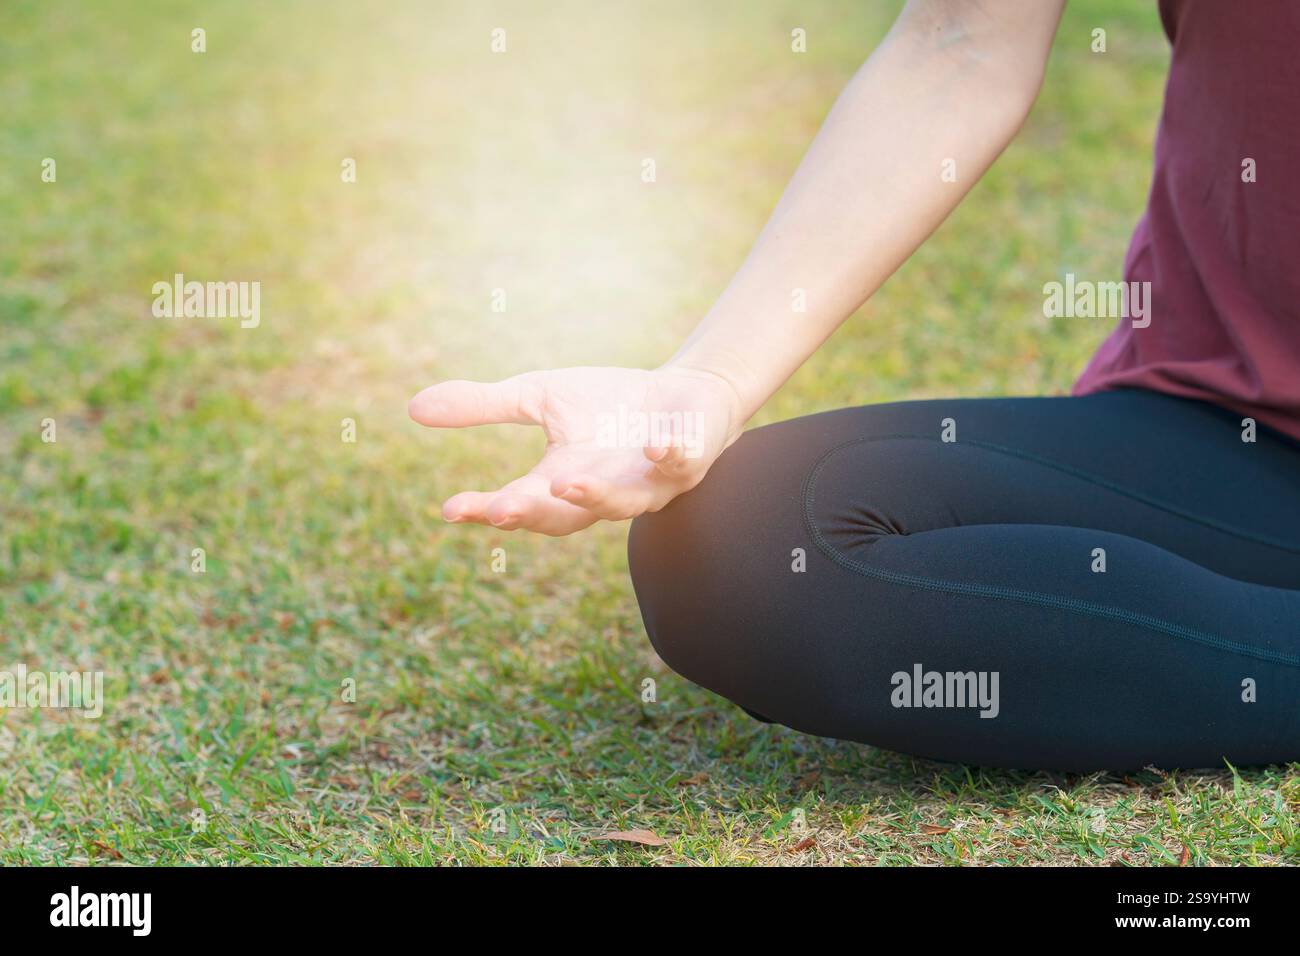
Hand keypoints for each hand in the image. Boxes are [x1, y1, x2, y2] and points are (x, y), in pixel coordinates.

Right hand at [408, 365, 745, 534]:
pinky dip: (668, 456)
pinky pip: (680, 464)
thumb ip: (484, 406)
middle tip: (501, 510)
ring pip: (623, 505)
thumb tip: (414, 409)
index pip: (519, 504)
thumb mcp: (539, 396)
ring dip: (595, 498)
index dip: (487, 511)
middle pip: (565, 518)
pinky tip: (654, 445)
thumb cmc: (609, 401)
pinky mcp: (689, 461)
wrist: (684, 393)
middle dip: (534, 514)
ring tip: (565, 483)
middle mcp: (604, 493)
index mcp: (564, 481)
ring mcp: (649, 483)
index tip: (451, 510)